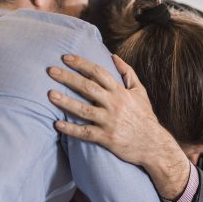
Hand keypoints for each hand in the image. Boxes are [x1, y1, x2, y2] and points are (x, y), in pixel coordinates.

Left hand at [47, 54, 190, 200]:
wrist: (153, 145)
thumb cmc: (144, 117)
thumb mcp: (140, 92)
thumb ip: (127, 73)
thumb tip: (113, 56)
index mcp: (120, 92)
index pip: (98, 72)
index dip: (81, 63)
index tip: (65, 57)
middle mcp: (114, 104)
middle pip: (87, 87)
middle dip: (68, 78)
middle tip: (50, 71)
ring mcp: (109, 122)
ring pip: (84, 109)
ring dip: (66, 101)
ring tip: (50, 94)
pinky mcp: (106, 138)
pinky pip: (85, 133)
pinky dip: (71, 129)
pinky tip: (57, 124)